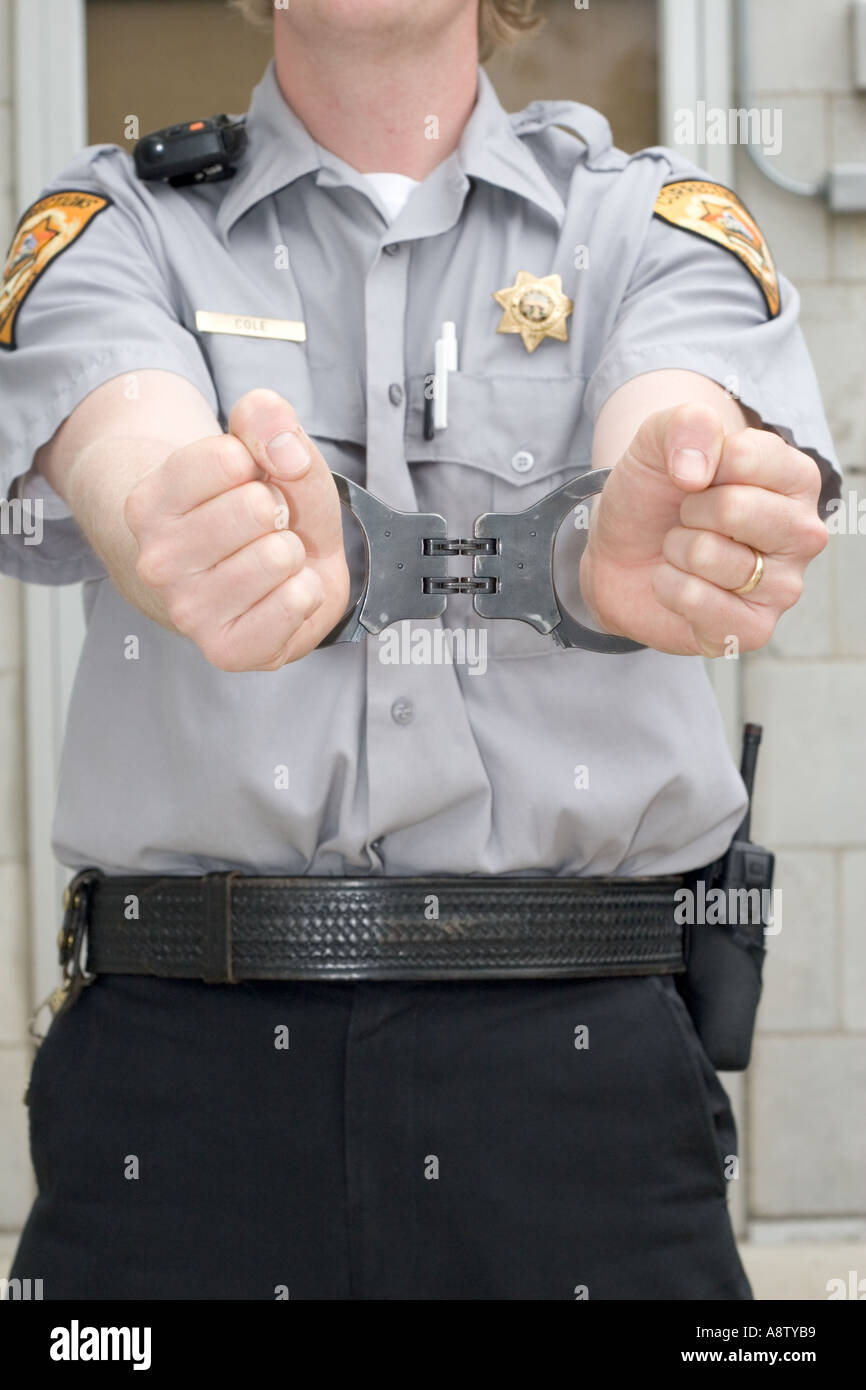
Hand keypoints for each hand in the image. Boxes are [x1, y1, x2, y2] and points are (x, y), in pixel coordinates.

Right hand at [125, 389, 348, 669]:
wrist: (256, 582)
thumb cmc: (256, 514)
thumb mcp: (266, 451)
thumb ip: (269, 423)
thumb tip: (287, 453)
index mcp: (149, 503)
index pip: (228, 458)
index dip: (260, 465)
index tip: (250, 484)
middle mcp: (156, 560)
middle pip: (257, 508)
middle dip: (279, 513)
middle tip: (265, 531)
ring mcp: (187, 610)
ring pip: (279, 556)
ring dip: (292, 555)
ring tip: (271, 562)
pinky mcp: (225, 649)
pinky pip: (297, 602)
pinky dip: (306, 593)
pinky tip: (280, 594)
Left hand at [579, 402, 827, 655]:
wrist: (621, 554)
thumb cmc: (656, 496)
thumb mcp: (657, 442)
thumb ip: (684, 424)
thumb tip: (697, 470)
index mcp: (796, 479)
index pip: (746, 456)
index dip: (696, 464)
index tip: (693, 477)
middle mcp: (803, 534)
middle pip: (733, 509)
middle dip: (688, 511)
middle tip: (686, 519)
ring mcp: (784, 586)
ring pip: (708, 555)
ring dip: (676, 550)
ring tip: (683, 551)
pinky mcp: (754, 630)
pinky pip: (698, 602)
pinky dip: (669, 588)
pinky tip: (678, 584)